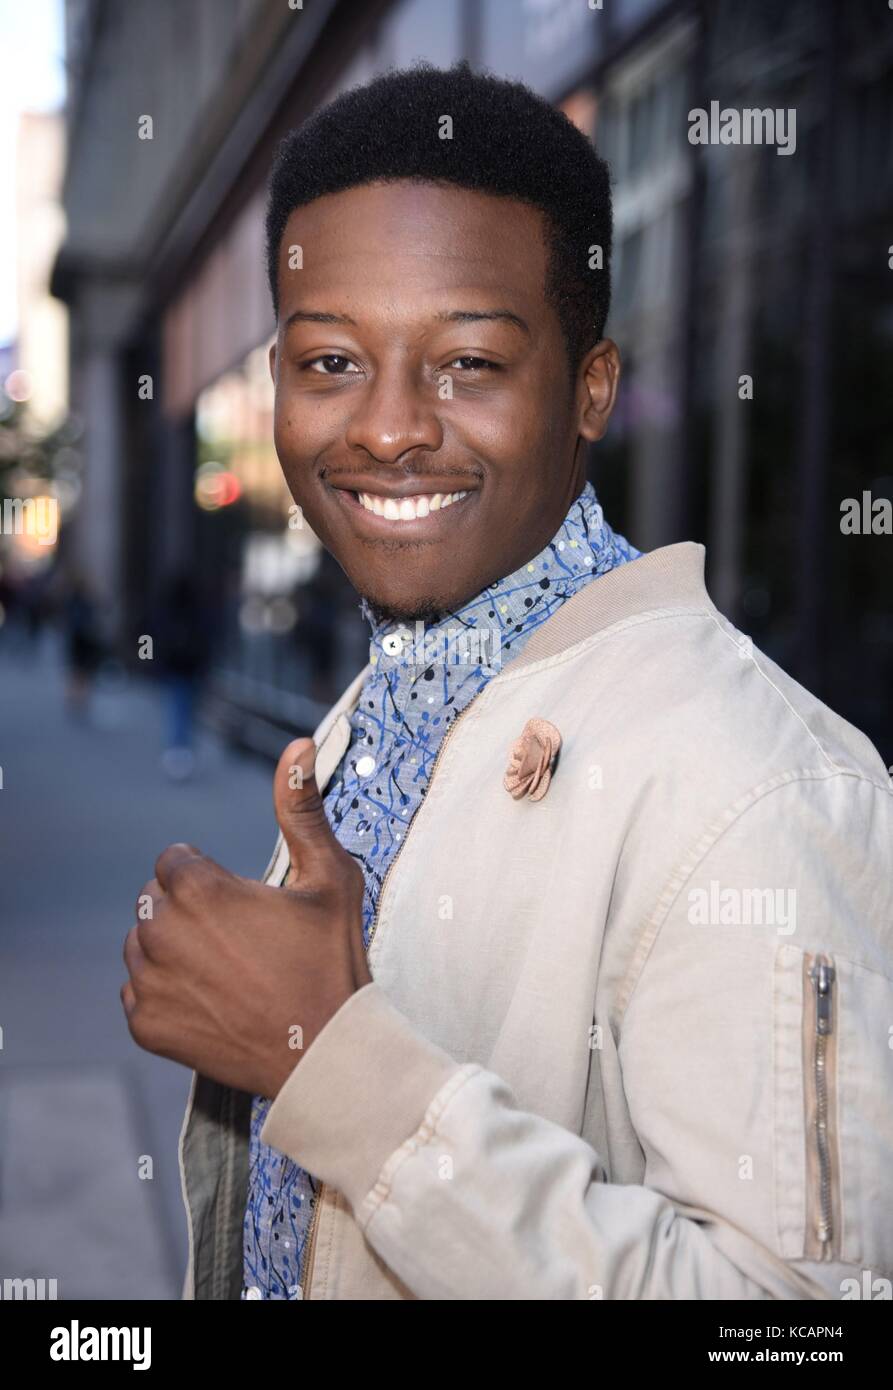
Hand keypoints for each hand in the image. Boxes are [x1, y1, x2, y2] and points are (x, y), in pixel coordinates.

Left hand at [120, 738, 370, 1097]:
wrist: (327, 1053)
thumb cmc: (333, 960)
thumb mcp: (329, 876)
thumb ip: (301, 807)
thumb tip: (299, 744)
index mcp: (198, 890)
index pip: (174, 860)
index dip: (210, 877)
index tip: (244, 903)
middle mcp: (161, 933)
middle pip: (153, 900)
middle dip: (187, 909)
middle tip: (239, 938)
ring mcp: (149, 982)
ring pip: (141, 944)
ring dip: (171, 948)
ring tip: (226, 968)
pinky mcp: (146, 1024)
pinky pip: (138, 991)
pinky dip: (166, 992)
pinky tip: (212, 999)